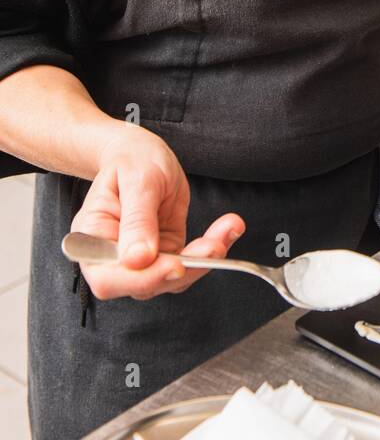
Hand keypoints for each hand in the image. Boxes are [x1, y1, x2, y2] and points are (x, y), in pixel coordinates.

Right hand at [71, 124, 244, 300]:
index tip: (175, 265)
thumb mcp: (137, 179)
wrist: (142, 154)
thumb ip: (137, 218)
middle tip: (214, 245)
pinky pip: (188, 263)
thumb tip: (137, 259)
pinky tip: (228, 229)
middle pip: (144, 285)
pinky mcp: (165, 253)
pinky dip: (210, 250)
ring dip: (204, 260)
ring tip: (228, 228)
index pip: (108, 277)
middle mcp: (113, 256)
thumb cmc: (132, 160)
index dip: (142, 279)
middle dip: (183, 269)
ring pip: (171, 279)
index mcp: (93, 238)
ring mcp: (141, 258)